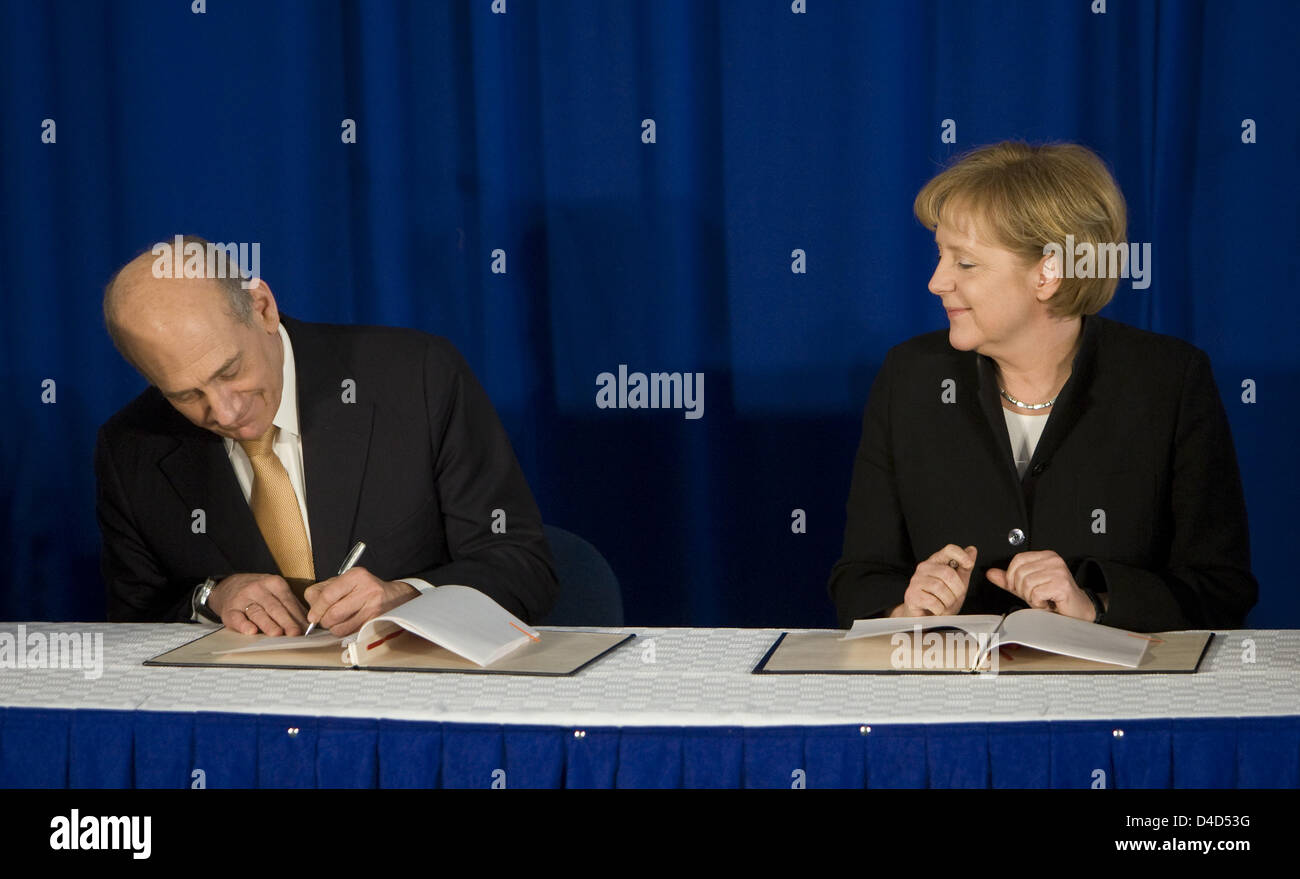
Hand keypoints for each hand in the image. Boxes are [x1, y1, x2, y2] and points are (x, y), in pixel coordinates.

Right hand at [210, 573, 309, 635]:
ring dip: (268, 624)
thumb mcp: (274, 591)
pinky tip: (251, 631)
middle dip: (286, 621)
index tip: (305, 628)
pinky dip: (243, 625)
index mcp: (273, 583)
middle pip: (274, 607)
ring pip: (257, 612)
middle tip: (295, 633)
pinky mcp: (229, 610)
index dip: (297, 615)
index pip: (287, 601)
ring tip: (277, 634)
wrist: (228, 586)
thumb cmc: (258, 592)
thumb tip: (307, 624)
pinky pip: (236, 618)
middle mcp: (257, 589)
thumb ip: (290, 605)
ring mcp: (242, 599)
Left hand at [303, 566, 419, 636]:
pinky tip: (351, 625)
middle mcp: (367, 590)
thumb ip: (324, 591)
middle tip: (327, 619)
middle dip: (325, 621)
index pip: (327, 595)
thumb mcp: (346, 581)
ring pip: (340, 628)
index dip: (316, 609)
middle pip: (332, 614)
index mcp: (356, 576)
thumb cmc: (366, 589)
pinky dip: (346, 633)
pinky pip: (351, 634)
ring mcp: (374, 607)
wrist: (397, 597)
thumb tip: (311, 612)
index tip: (313, 617)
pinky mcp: (377, 622)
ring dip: (335, 628)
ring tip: (340, 622)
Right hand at [891, 545, 977, 616]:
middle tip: (954, 597)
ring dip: (948, 601)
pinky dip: (940, 610)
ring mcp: (916, 581)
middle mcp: (924, 568)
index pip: (949, 550)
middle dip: (957, 590)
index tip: (969, 565)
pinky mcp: (911, 595)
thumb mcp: (957, 582)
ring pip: (940, 588)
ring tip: (945, 604)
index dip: (961, 555)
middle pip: (948, 573)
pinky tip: (937, 609)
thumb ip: (964, 567)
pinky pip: (933, 602)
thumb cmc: (941, 598)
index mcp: (936, 561)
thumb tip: (972, 550)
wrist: (926, 617)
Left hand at [986, 551, 1093, 619]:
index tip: (1019, 587)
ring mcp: (1058, 571)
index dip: (1012, 576)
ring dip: (1031, 597)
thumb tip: (991, 573)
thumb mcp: (1027, 587)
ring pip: (1027, 584)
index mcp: (1046, 556)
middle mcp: (1053, 560)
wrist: (1077, 611)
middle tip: (1035, 596)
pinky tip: (1048, 602)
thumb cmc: (1055, 599)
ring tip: (1043, 599)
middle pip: (1020, 573)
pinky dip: (1038, 603)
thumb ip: (1009, 580)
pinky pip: (1036, 593)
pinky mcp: (1061, 584)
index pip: (1017, 560)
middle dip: (1023, 590)